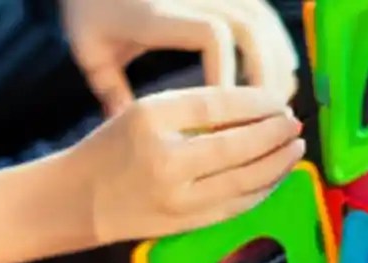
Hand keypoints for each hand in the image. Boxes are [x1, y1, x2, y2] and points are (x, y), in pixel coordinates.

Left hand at [60, 0, 297, 114]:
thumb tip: (130, 144)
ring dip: (275, 66)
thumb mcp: (89, 52)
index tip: (220, 120)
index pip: (211, 36)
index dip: (226, 77)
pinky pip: (265, 18)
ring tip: (274, 108)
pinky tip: (278, 82)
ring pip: (262, 24)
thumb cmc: (92, 13)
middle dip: (261, 79)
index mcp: (155, 11)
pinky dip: (276, 51)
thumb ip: (110, 94)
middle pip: (247, 29)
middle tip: (263, 123)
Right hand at [66, 85, 303, 243]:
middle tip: (294, 124)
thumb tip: (256, 110)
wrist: (79, 199)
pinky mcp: (187, 224)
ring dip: (277, 164)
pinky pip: (237, 206)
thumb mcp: (145, 113)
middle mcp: (165, 159)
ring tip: (294, 148)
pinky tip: (276, 175)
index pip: (218, 105)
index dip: (256, 103)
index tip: (277, 101)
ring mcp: (178, 196)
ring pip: (244, 180)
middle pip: (237, 145)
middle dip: (274, 134)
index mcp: (151, 119)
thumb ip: (195, 110)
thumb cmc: (115, 149)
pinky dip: (263, 190)